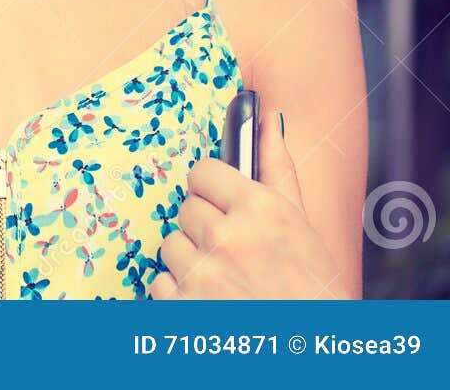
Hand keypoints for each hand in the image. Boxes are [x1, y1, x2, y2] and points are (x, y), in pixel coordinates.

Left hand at [150, 106, 341, 298]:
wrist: (312, 355)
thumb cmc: (314, 293)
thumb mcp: (302, 228)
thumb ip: (278, 170)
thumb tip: (265, 119)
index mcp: (262, 210)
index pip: (202, 172)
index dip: (213, 189)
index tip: (223, 202)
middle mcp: (228, 237)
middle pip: (186, 209)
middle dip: (206, 229)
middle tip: (237, 254)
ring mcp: (203, 274)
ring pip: (170, 245)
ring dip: (192, 262)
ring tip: (228, 283)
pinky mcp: (182, 307)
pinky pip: (160, 283)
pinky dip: (179, 295)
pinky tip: (212, 304)